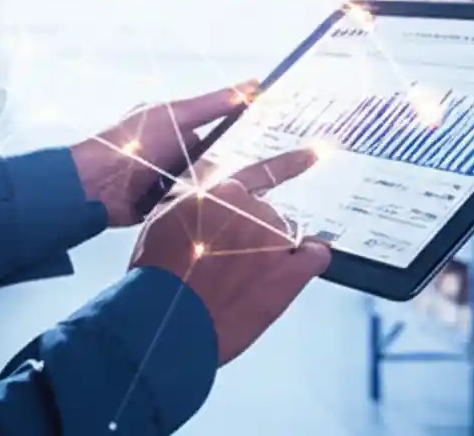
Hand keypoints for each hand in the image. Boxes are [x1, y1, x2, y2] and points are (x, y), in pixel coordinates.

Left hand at [70, 81, 257, 226]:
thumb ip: (214, 104)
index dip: (245, 134)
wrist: (97, 188)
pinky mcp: (164, 208)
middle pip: (216, 160)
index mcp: (177, 126)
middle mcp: (175, 152)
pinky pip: (192, 207)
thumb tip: (254, 84)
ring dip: (220, 191)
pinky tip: (228, 214)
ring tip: (256, 199)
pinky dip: (203, 209)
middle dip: (235, 168)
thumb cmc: (135, 144)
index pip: (220, 128)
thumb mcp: (177, 116)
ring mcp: (169, 181)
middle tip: (272, 177)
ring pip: (206, 185)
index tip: (275, 141)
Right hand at [130, 150, 330, 365]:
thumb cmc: (158, 276)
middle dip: (256, 234)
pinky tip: (291, 273)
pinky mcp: (288, 272)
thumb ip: (196, 199)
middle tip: (231, 264)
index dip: (292, 163)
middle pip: (269, 214)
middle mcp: (252, 209)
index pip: (264, 171)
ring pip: (287, 236)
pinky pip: (315, 257)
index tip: (315, 153)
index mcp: (222, 193)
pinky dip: (308, 262)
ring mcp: (274, 240)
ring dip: (272, 253)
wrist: (164, 319)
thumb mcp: (164, 219)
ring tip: (242, 281)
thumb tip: (214, 194)